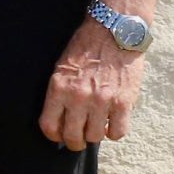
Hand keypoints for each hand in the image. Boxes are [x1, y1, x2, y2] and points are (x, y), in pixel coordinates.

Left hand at [41, 18, 145, 149]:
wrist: (114, 32)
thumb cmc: (86, 48)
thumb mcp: (62, 67)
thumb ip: (61, 93)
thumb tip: (62, 118)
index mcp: (59, 88)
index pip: (49, 126)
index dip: (54, 136)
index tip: (59, 135)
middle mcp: (78, 97)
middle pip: (73, 137)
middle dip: (74, 142)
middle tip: (79, 139)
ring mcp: (102, 101)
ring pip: (95, 137)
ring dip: (95, 134)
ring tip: (97, 125)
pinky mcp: (124, 102)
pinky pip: (118, 132)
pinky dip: (115, 131)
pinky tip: (113, 121)